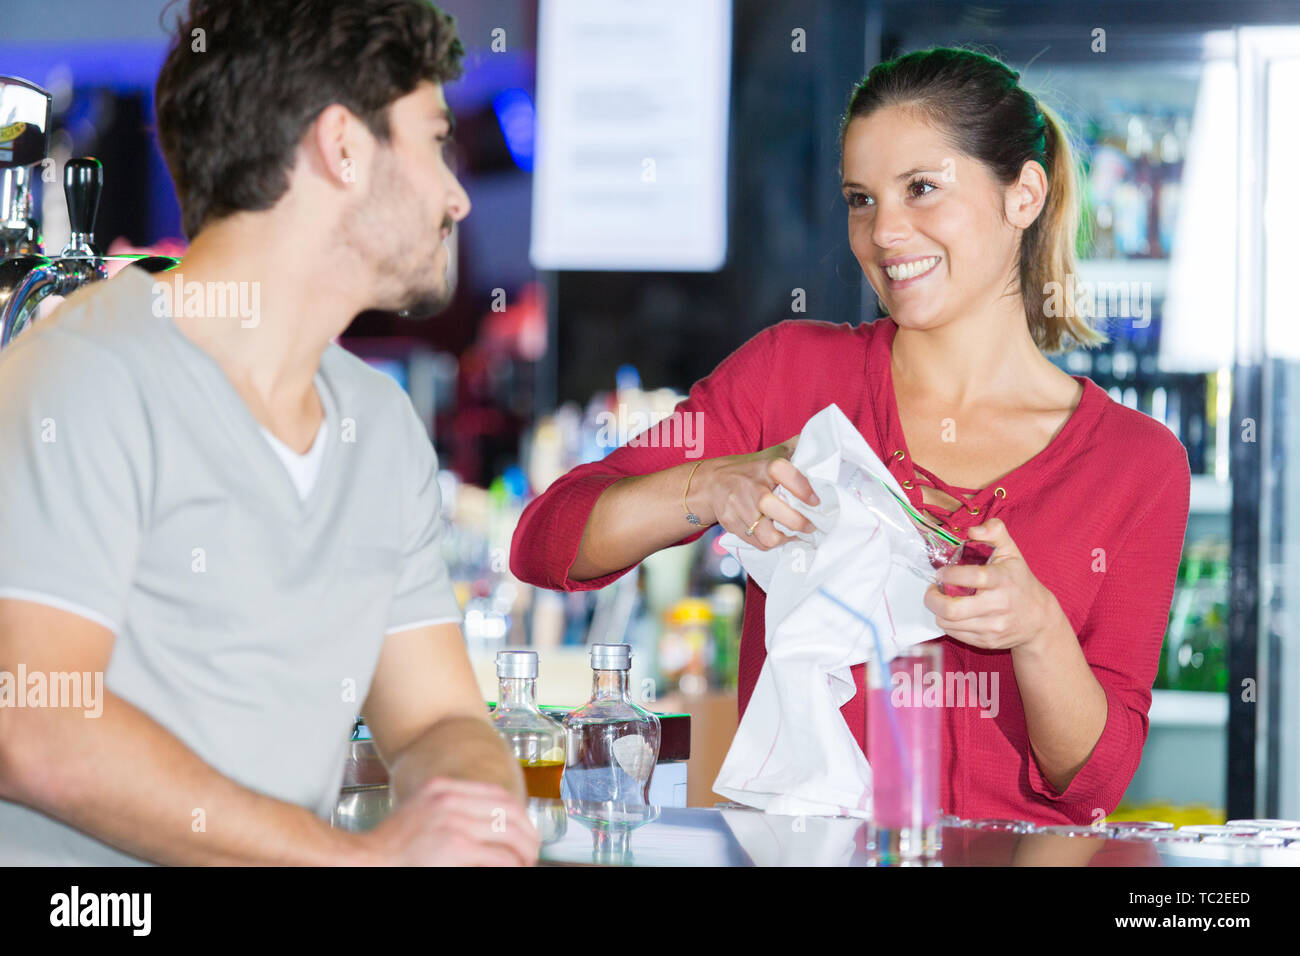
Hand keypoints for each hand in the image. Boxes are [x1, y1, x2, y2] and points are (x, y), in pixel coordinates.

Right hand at [356, 777, 540, 865]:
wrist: (365, 860)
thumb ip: (451, 808)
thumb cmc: (391, 845)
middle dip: (527, 832)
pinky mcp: (455, 847)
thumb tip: (490, 823)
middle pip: (510, 810)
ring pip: (510, 833)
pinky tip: (512, 870)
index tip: (524, 829)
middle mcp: (450, 800)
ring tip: (525, 863)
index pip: (498, 794)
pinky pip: (500, 856)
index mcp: (443, 788)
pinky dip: (512, 865)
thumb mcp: (422, 810)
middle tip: (531, 851)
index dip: (519, 814)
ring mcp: (453, 822)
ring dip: (524, 852)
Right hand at [692, 436, 818, 549]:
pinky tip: (779, 537)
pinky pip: (757, 542)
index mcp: (764, 467)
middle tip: (810, 526)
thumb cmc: (750, 470)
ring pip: (766, 534)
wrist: (712, 483)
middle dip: (798, 522)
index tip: (816, 501)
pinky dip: (771, 543)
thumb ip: (795, 448)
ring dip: (785, 538)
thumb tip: (821, 440)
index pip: (785, 473)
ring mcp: (739, 507)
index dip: (803, 488)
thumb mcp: (770, 454)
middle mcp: (750, 486)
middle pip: (774, 508)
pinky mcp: (731, 523)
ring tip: (794, 535)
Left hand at [922, 517, 1063, 652]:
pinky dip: (947, 622)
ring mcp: (992, 627)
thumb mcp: (1011, 552)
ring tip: (941, 599)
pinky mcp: (987, 641)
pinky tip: (952, 612)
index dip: (949, 575)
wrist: (1039, 619)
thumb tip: (973, 530)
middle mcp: (998, 606)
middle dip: (933, 598)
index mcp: (1002, 580)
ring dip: (937, 610)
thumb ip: (994, 532)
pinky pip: (955, 634)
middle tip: (932, 589)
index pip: (971, 577)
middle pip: (952, 609)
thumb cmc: (1019, 581)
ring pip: (948, 623)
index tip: (941, 573)